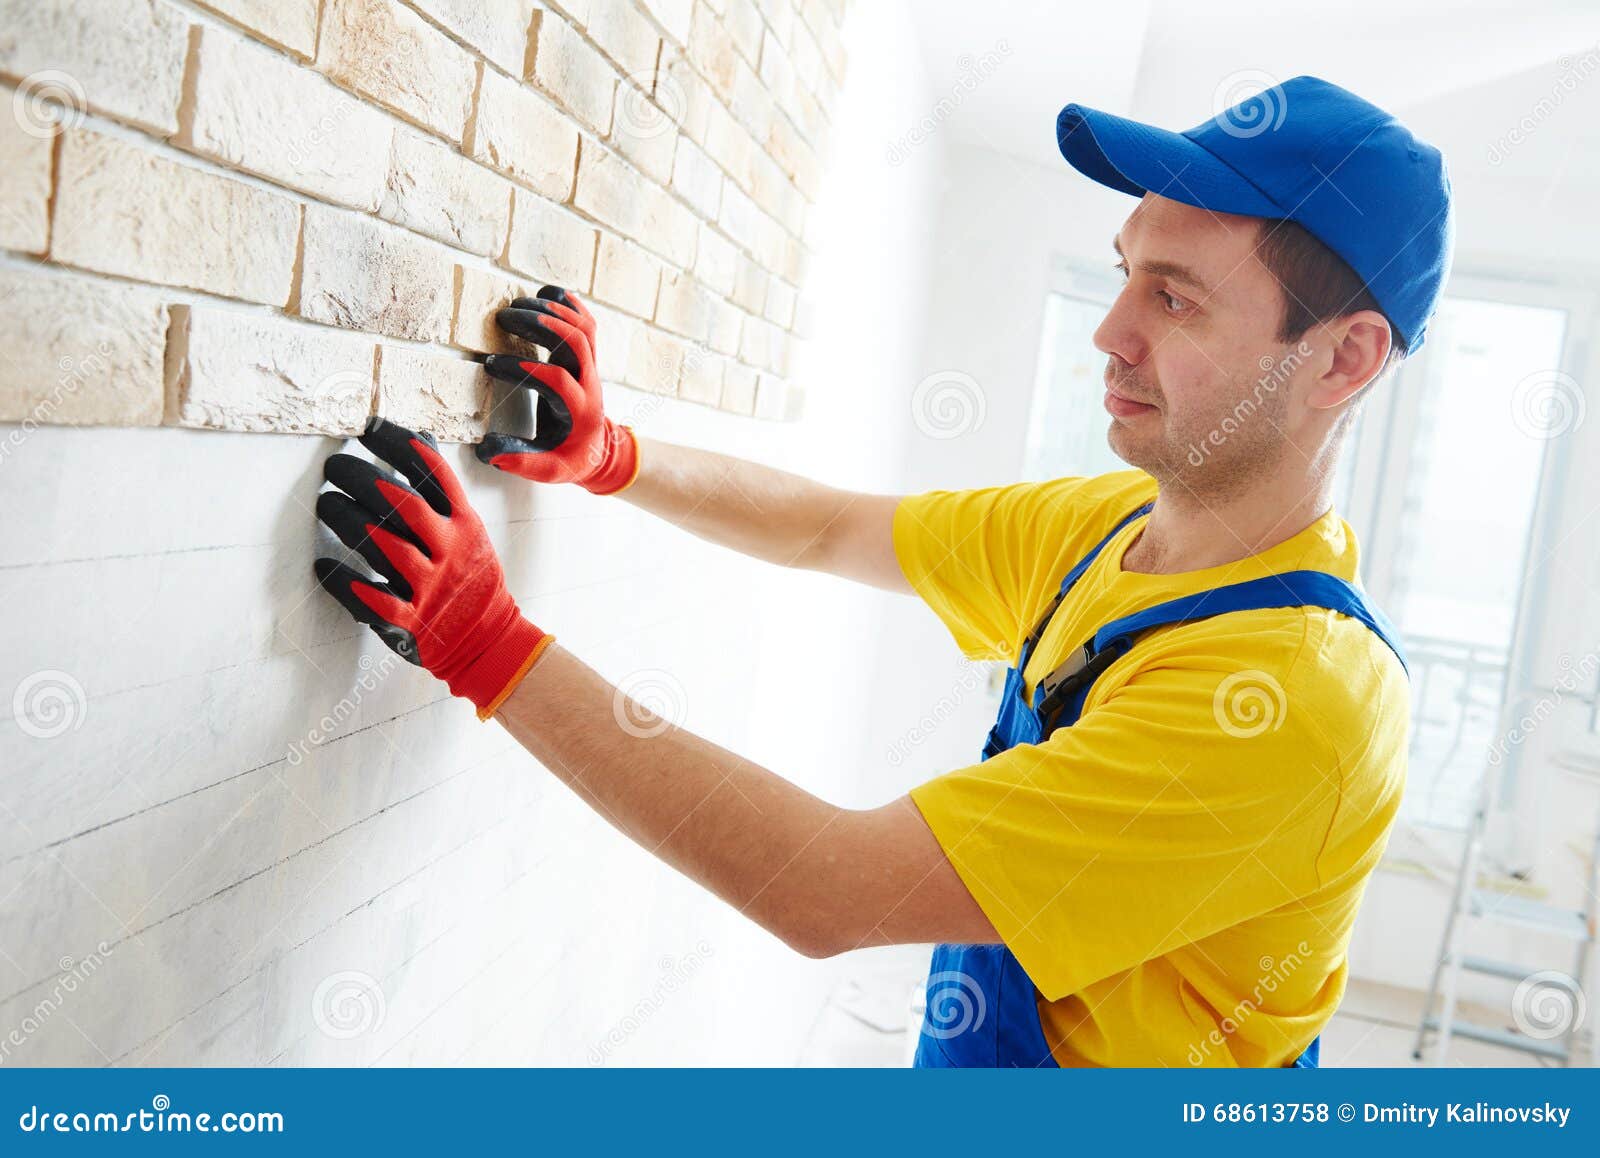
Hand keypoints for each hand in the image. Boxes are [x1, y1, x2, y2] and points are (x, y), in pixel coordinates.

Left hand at [314, 417, 553, 719]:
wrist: (490, 640)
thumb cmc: (473, 579)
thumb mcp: (471, 531)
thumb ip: (444, 495)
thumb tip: (422, 441)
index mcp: (465, 525)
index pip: (434, 474)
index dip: (400, 446)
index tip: (369, 428)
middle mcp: (451, 551)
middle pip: (404, 505)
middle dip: (364, 480)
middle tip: (334, 467)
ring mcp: (431, 586)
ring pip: (386, 546)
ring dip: (350, 522)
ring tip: (326, 504)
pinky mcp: (413, 619)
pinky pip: (374, 599)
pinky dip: (345, 582)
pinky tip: (323, 564)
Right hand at [478, 286, 638, 494]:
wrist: (600, 451)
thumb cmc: (570, 458)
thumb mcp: (549, 469)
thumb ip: (521, 462)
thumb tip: (488, 452)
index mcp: (579, 410)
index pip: (557, 380)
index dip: (525, 368)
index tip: (491, 363)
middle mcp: (589, 383)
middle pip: (575, 342)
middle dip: (541, 325)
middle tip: (504, 316)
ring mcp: (591, 367)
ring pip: (583, 327)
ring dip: (552, 310)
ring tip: (517, 304)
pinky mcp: (588, 357)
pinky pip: (587, 323)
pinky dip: (569, 304)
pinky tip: (545, 293)